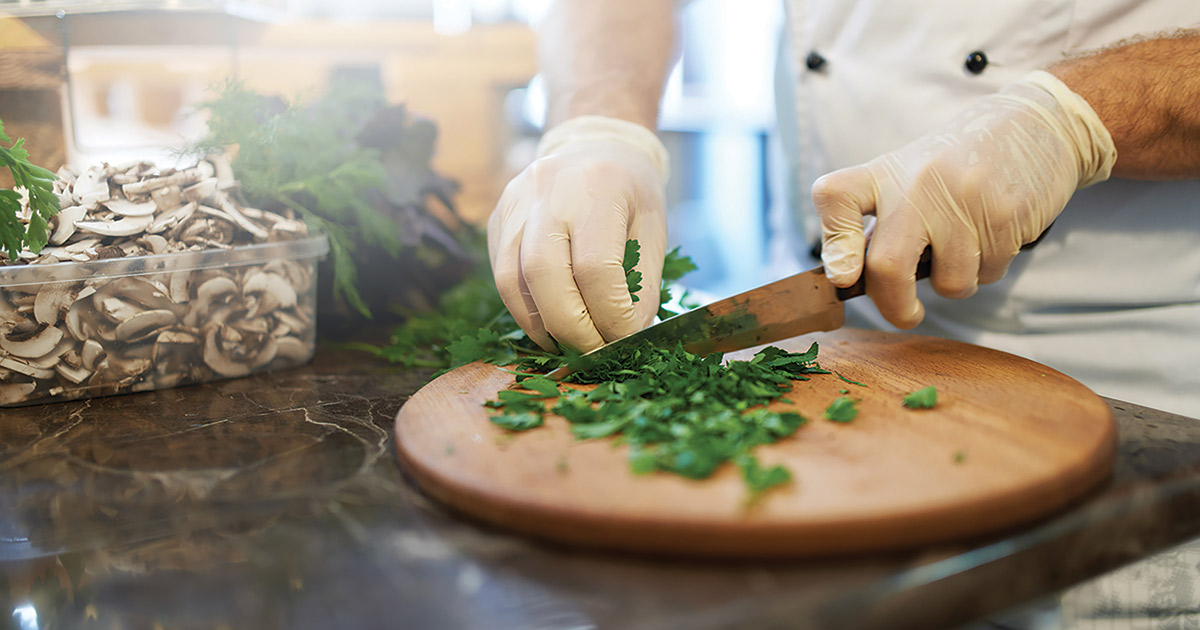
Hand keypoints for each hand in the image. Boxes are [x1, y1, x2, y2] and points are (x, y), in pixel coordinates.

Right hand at [488, 115, 669, 351]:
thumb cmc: (631, 193)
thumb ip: (642, 285)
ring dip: (541, 325)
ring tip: (568, 344)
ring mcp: (515, 204)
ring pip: (511, 280)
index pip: (595, 266)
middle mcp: (549, 190)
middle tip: (593, 352)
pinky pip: (502, 275)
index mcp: (599, 187)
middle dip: (570, 327)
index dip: (609, 314)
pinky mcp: (497, 220)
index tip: (623, 338)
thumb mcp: (653, 231)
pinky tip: (550, 322)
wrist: (595, 146)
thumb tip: (625, 336)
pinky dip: (525, 309)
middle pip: (544, 274)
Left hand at [812, 71, 1116, 327]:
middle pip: (886, 265)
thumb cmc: (958, 164)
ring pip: (948, 282)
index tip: (843, 277)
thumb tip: (853, 279)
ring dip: (955, 282)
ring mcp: (963, 200)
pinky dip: (987, 268)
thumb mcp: (910, 177)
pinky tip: (994, 233)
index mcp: (885, 172)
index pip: (835, 197)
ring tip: (965, 245)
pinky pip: (988, 273)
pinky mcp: (1005, 216)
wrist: (1034, 125)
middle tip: (906, 314)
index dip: (833, 243)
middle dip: (894, 306)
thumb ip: (882, 222)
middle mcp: (917, 183)